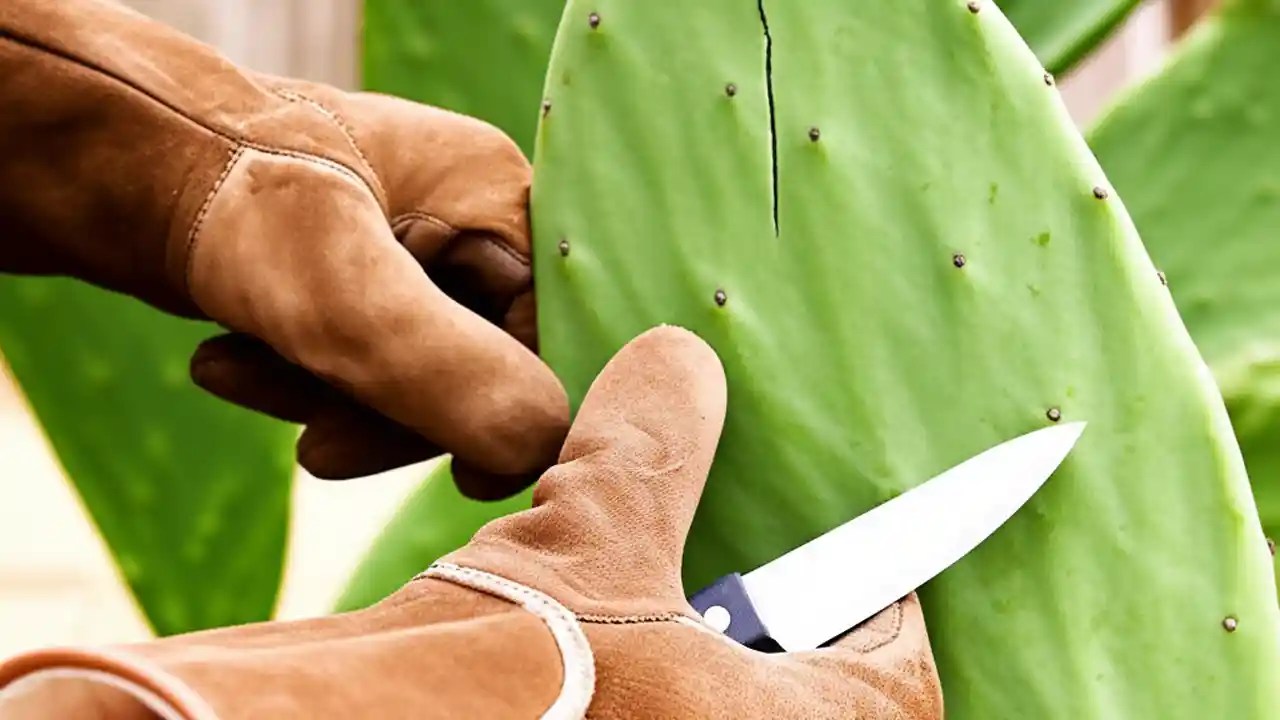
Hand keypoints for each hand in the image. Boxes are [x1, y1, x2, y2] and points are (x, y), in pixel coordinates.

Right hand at [0, 327, 941, 718]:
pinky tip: (594, 613)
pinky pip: (652, 712)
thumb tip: (684, 362)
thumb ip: (651, 450)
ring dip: (704, 639)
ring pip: (719, 707)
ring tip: (675, 564)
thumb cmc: (477, 678)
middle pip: (810, 696)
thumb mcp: (583, 548)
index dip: (890, 593)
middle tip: (768, 544)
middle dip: (787, 621)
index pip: (895, 670)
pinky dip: (643, 668)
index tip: (882, 541)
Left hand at [180, 79, 569, 496]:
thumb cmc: (226, 202)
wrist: (105, 162)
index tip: (461, 474)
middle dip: (390, 412)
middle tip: (315, 446)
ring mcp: (417, 246)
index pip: (552, 333)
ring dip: (332, 399)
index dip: (515, 409)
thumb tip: (534, 449)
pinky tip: (234, 361)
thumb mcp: (341, 298)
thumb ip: (451, 377)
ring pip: (418, 369)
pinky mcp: (365, 274)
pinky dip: (310, 377)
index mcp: (500, 199)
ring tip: (233, 374)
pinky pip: (369, 356)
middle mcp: (471, 219)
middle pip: (485, 361)